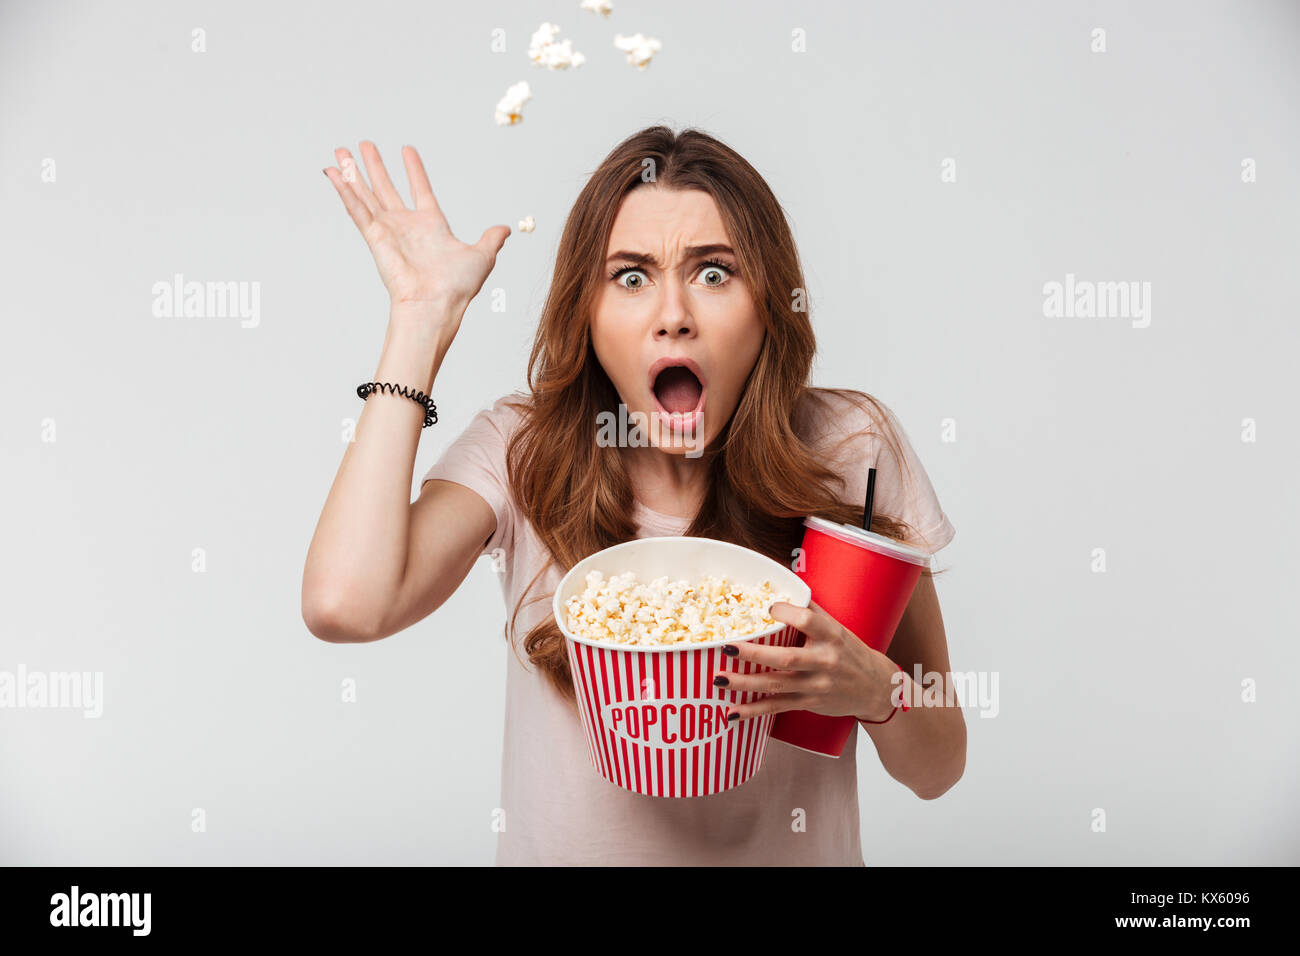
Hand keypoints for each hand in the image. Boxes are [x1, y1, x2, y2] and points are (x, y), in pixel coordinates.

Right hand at [323, 141, 510, 312]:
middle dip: (375, 167)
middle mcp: (407, 226)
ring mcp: (389, 231)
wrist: (436, 305)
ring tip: (340, 151)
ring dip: (353, 173)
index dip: (414, 170)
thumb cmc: (457, 288)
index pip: (420, 189)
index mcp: (431, 226)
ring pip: (366, 194)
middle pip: (386, 188)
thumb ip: (490, 240)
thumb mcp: (482, 257)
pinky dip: (345, 191)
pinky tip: (334, 173)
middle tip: (363, 145)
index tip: (407, 150)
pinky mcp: (375, 237)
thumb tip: (506, 230)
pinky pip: (357, 210)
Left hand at [716, 600, 901, 722]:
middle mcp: (824, 661)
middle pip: (786, 658)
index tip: (766, 607)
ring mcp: (816, 685)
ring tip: (719, 678)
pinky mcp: (809, 703)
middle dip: (753, 654)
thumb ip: (810, 610)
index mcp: (831, 635)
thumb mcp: (837, 627)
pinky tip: (732, 712)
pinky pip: (777, 707)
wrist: (874, 688)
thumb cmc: (850, 651)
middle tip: (726, 647)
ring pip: (776, 685)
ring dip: (745, 683)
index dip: (785, 612)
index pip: (807, 620)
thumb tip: (782, 583)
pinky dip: (753, 711)